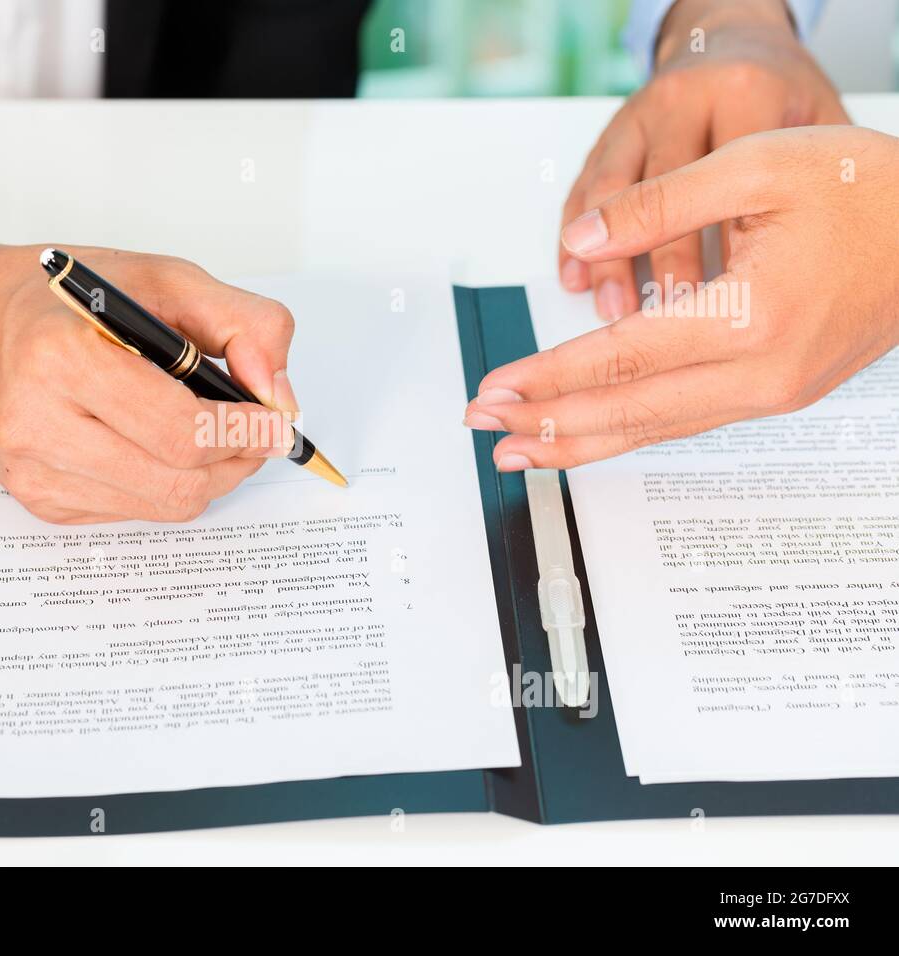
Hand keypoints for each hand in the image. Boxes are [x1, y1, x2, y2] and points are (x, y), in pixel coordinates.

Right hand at [0, 229, 299, 522]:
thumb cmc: (57, 297)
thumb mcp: (161, 278)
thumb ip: (240, 323)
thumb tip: (277, 394)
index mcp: (63, 358)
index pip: (183, 431)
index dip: (245, 432)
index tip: (274, 421)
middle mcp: (37, 423)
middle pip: (180, 481)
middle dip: (234, 458)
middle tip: (251, 429)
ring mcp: (33, 472)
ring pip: (164, 505)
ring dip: (206, 475)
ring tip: (207, 431)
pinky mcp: (39, 501)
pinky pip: (133, 511)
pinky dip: (163, 482)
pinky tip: (149, 441)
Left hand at [469, 125, 898, 468]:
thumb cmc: (864, 191)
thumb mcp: (756, 166)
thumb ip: (658, 205)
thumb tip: (580, 236)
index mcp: (751, 316)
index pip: (621, 359)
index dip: (549, 377)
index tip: (495, 388)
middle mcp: (760, 373)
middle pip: (629, 411)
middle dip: (546, 423)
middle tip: (483, 429)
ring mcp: (771, 393)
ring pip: (655, 430)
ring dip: (581, 441)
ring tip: (519, 450)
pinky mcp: (775, 393)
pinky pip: (684, 423)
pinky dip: (629, 432)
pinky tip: (591, 434)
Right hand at [559, 0, 847, 319]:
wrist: (732, 41)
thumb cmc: (777, 92)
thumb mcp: (814, 122)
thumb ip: (801, 181)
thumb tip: (777, 263)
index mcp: (742, 95)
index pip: (727, 184)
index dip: (723, 251)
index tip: (723, 306)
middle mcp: (684, 101)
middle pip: (661, 192)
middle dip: (658, 263)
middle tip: (662, 319)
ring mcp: (639, 116)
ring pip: (610, 194)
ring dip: (605, 260)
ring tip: (612, 310)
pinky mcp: (608, 134)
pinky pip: (583, 189)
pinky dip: (574, 240)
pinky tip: (577, 278)